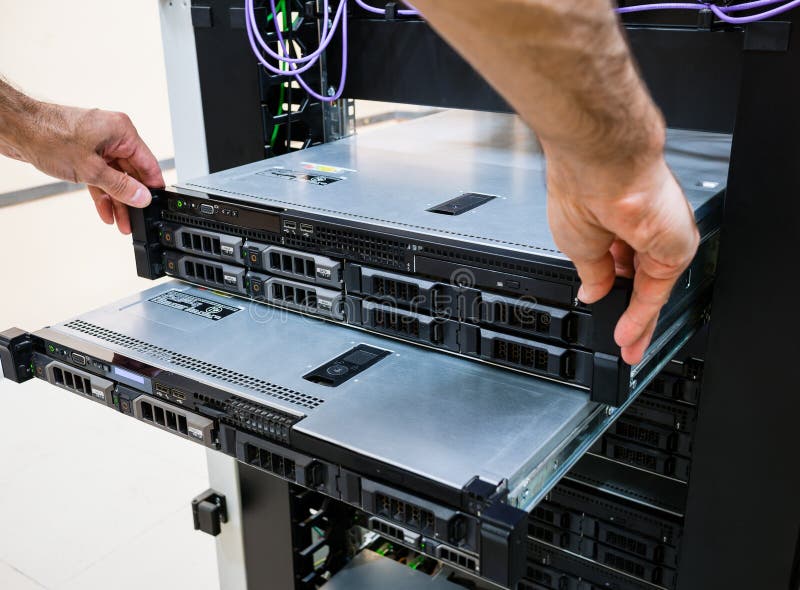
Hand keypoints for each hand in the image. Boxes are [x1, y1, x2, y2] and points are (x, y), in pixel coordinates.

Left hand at [2, 102, 163, 233]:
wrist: (15, 129)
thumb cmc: (48, 135)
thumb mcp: (91, 170)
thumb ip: (120, 186)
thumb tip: (142, 197)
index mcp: (121, 131)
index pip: (148, 163)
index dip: (153, 187)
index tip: (156, 205)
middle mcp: (112, 135)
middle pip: (131, 173)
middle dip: (132, 198)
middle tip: (135, 220)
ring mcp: (97, 144)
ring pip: (114, 177)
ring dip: (116, 200)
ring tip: (120, 222)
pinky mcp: (83, 152)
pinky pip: (99, 175)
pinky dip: (101, 192)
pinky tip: (105, 210)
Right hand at [546, 153, 699, 364]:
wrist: (599, 165)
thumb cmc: (582, 185)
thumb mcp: (575, 244)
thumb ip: (591, 272)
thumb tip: (591, 291)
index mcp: (615, 223)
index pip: (620, 267)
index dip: (610, 294)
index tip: (604, 315)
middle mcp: (642, 229)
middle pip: (640, 282)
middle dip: (629, 314)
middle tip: (622, 342)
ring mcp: (660, 237)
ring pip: (653, 290)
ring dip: (639, 320)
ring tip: (624, 343)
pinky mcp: (673, 247)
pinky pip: (658, 290)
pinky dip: (644, 314)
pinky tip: (629, 332)